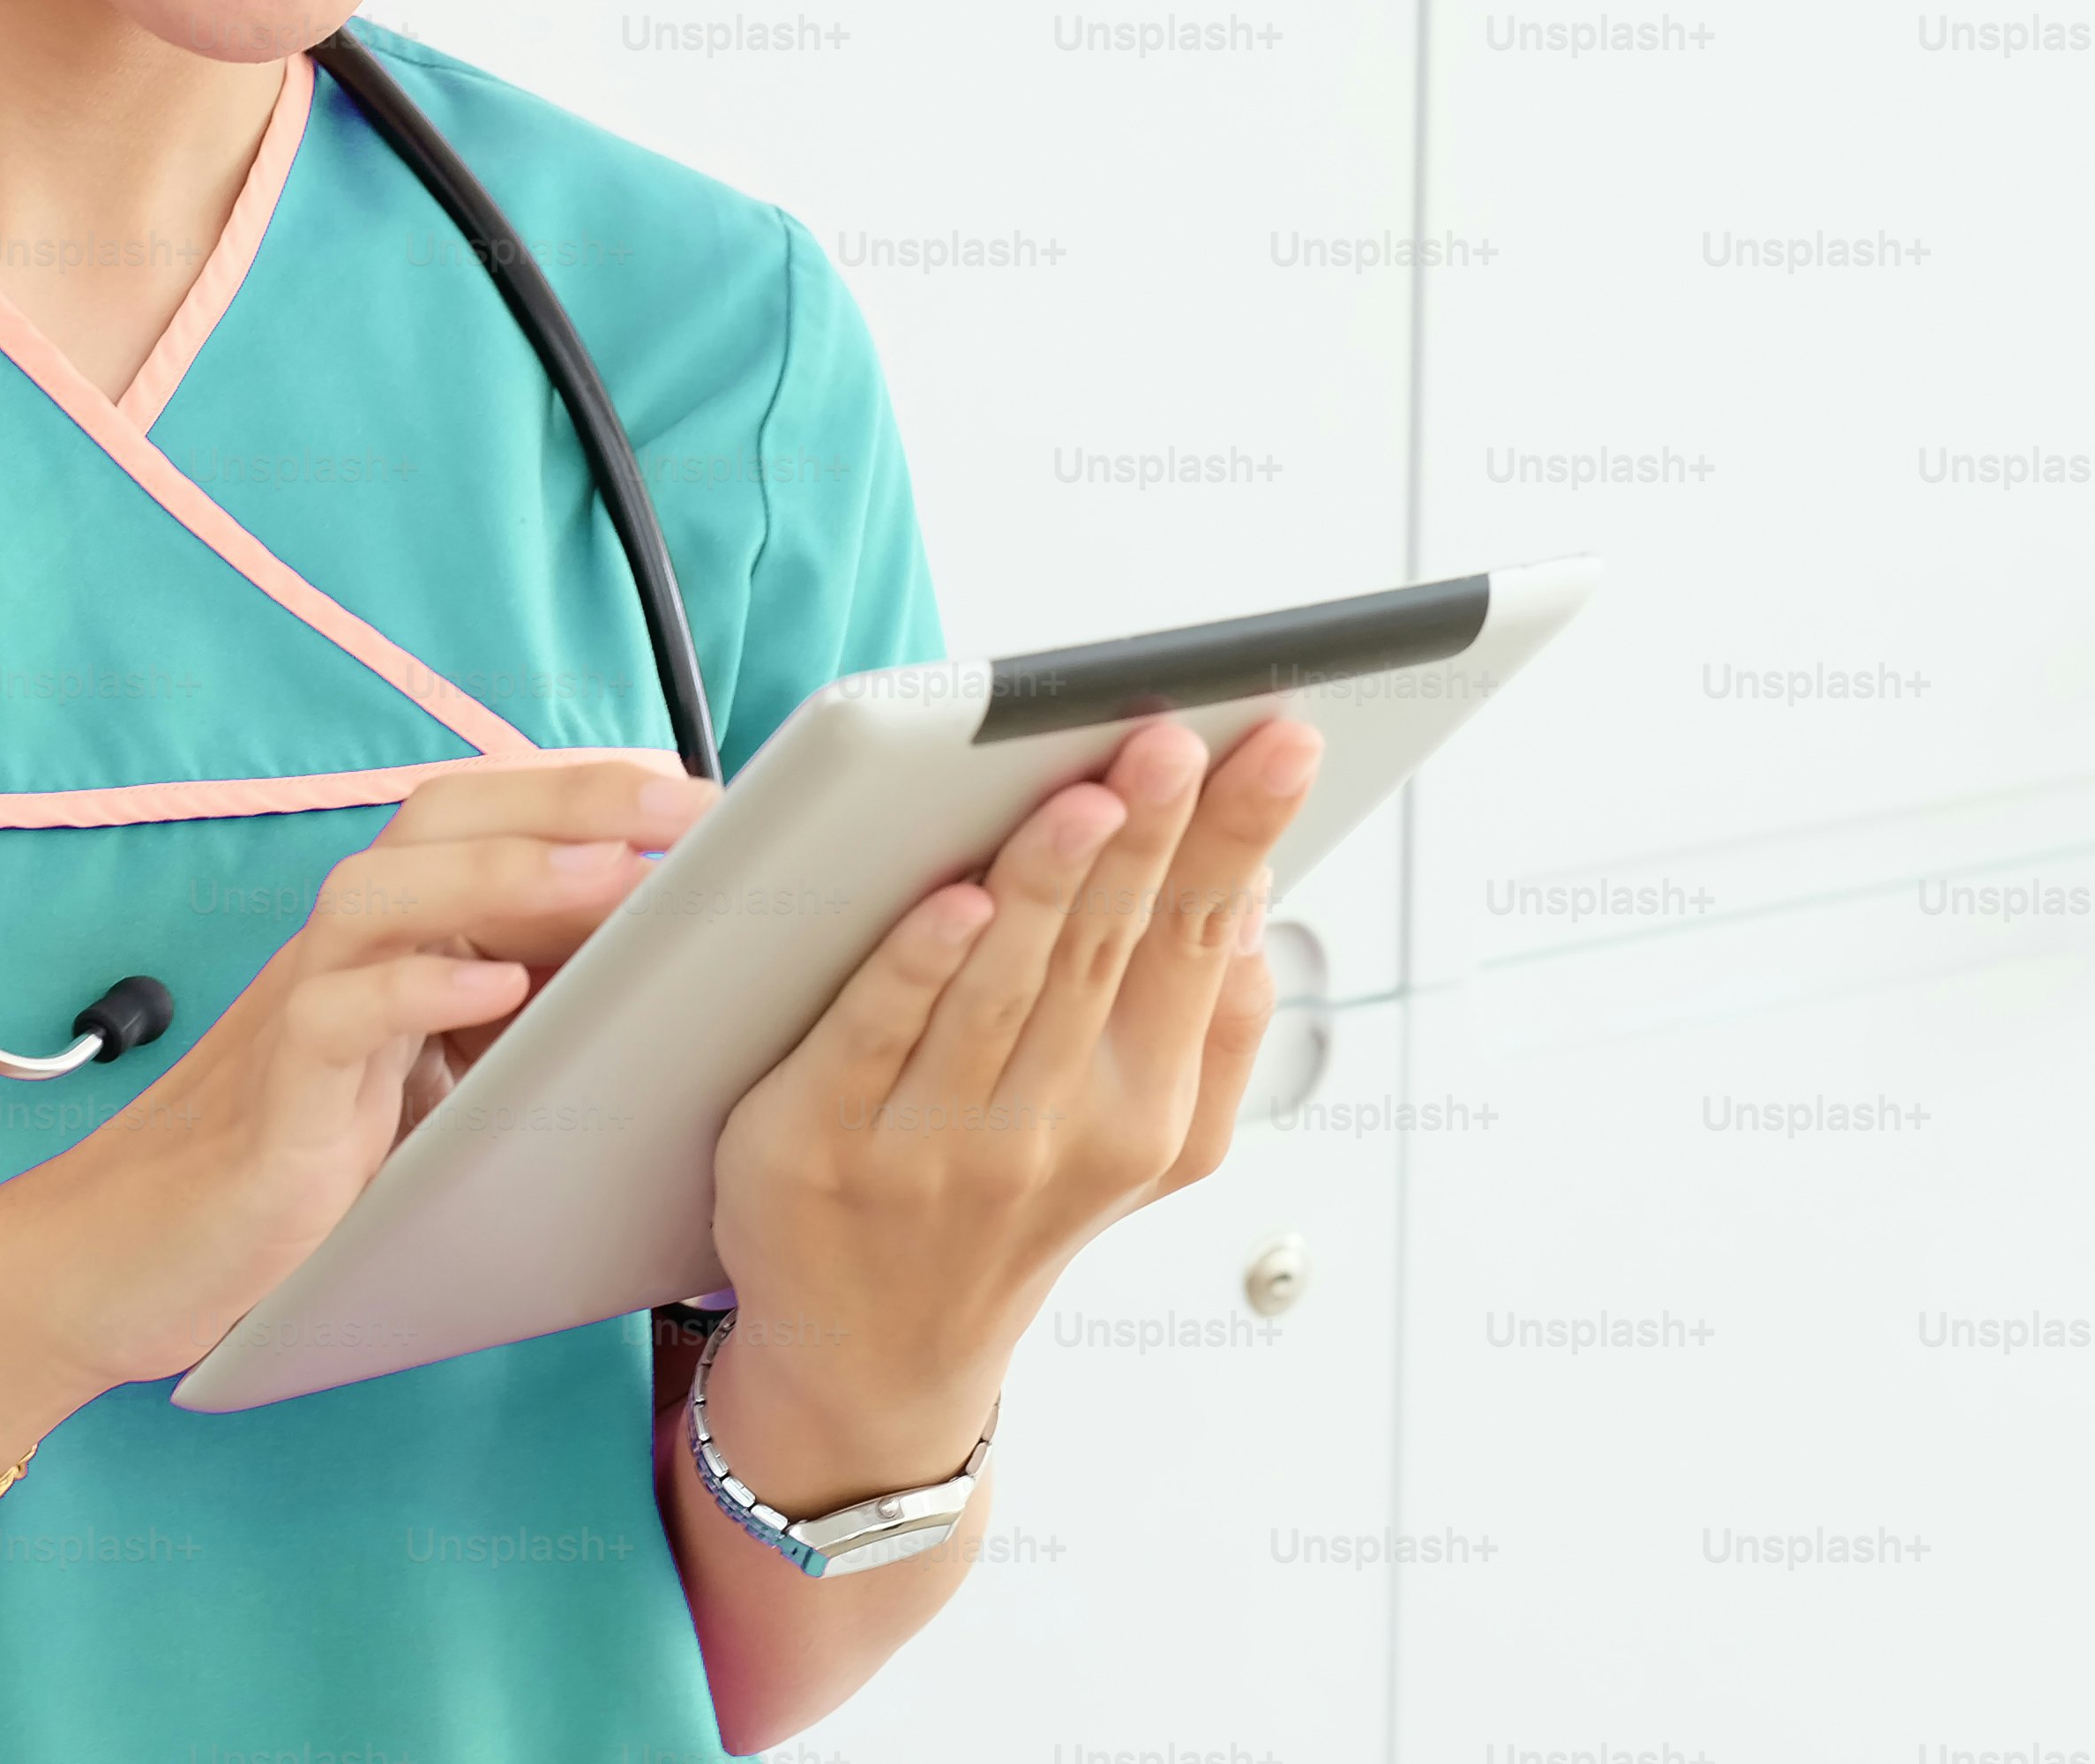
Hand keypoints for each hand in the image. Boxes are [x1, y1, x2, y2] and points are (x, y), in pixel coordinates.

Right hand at [12, 756, 708, 1388]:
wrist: (124, 1267)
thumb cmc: (299, 1182)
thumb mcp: (434, 1097)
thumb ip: (516, 1040)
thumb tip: (667, 1013)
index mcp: (388, 944)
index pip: (483, 817)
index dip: (584, 788)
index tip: (695, 790)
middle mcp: (342, 953)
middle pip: (441, 818)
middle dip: (569, 797)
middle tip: (687, 806)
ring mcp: (298, 1017)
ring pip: (384, 894)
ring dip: (501, 872)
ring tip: (610, 877)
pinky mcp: (270, 1103)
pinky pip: (333, 1015)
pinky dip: (414, 990)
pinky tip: (495, 990)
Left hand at [697, 713, 1319, 1505]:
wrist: (876, 1358)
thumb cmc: (1008, 1207)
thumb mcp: (1151, 1142)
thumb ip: (1214, 1028)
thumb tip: (1257, 895)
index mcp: (1143, 1111)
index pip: (1199, 944)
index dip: (1238, 838)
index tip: (1277, 744)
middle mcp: (1052, 1131)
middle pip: (1106, 948)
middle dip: (1150, 834)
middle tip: (1176, 736)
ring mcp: (933, 1145)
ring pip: (1002, 986)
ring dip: (1048, 885)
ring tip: (1089, 796)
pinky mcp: (818, 1147)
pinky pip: (873, 1039)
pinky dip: (916, 968)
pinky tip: (950, 900)